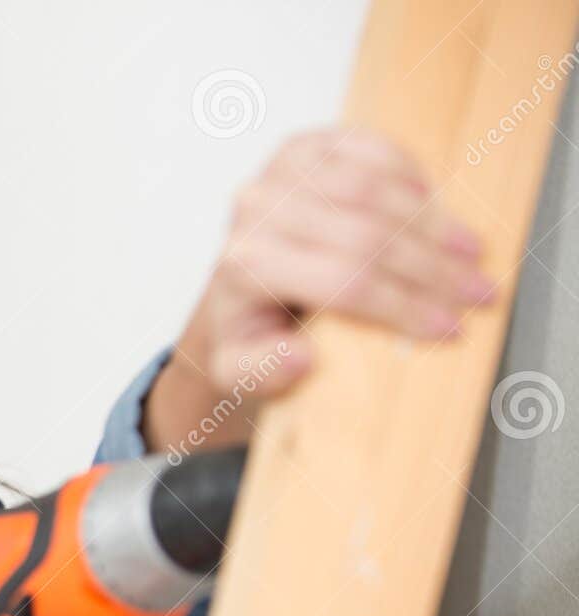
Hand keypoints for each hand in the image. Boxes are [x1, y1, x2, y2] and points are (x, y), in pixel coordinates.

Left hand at [149, 127, 496, 453]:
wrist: (234, 286)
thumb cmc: (248, 330)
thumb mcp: (240, 371)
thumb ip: (260, 374)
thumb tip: (301, 359)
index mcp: (245, 265)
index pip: (343, 282)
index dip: (404, 306)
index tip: (449, 329)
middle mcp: (256, 210)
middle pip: (368, 236)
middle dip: (433, 270)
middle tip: (478, 295)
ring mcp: (280, 170)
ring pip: (377, 191)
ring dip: (435, 225)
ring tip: (472, 256)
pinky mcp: (307, 145)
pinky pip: (375, 152)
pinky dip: (415, 180)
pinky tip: (439, 211)